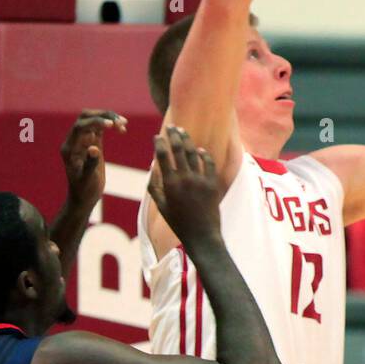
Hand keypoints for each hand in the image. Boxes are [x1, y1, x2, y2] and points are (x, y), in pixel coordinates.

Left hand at [61, 109, 126, 209]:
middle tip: (120, 122)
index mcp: (69, 148)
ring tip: (124, 124)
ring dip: (108, 118)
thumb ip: (90, 164)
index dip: (94, 122)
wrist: (84, 197)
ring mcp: (83, 141)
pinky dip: (111, 126)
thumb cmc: (84, 191)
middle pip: (85, 117)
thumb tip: (94, 148)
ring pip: (94, 120)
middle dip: (102, 116)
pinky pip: (100, 128)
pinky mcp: (93, 143)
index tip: (110, 125)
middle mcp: (74, 141)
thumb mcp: (87, 180)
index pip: (80, 127)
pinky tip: (122, 129)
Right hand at [150, 126, 221, 246]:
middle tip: (171, 128)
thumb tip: (152, 169)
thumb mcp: (161, 206)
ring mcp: (200, 180)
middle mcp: (184, 179)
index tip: (157, 137)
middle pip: (178, 150)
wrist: (202, 236)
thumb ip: (154, 187)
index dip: (159, 144)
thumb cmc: (178, 223)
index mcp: (170, 184)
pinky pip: (208, 164)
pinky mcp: (212, 184)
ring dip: (187, 141)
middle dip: (174, 136)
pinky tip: (200, 151)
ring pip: (193, 153)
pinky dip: (203, 156)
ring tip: (183, 133)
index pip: (162, 156)